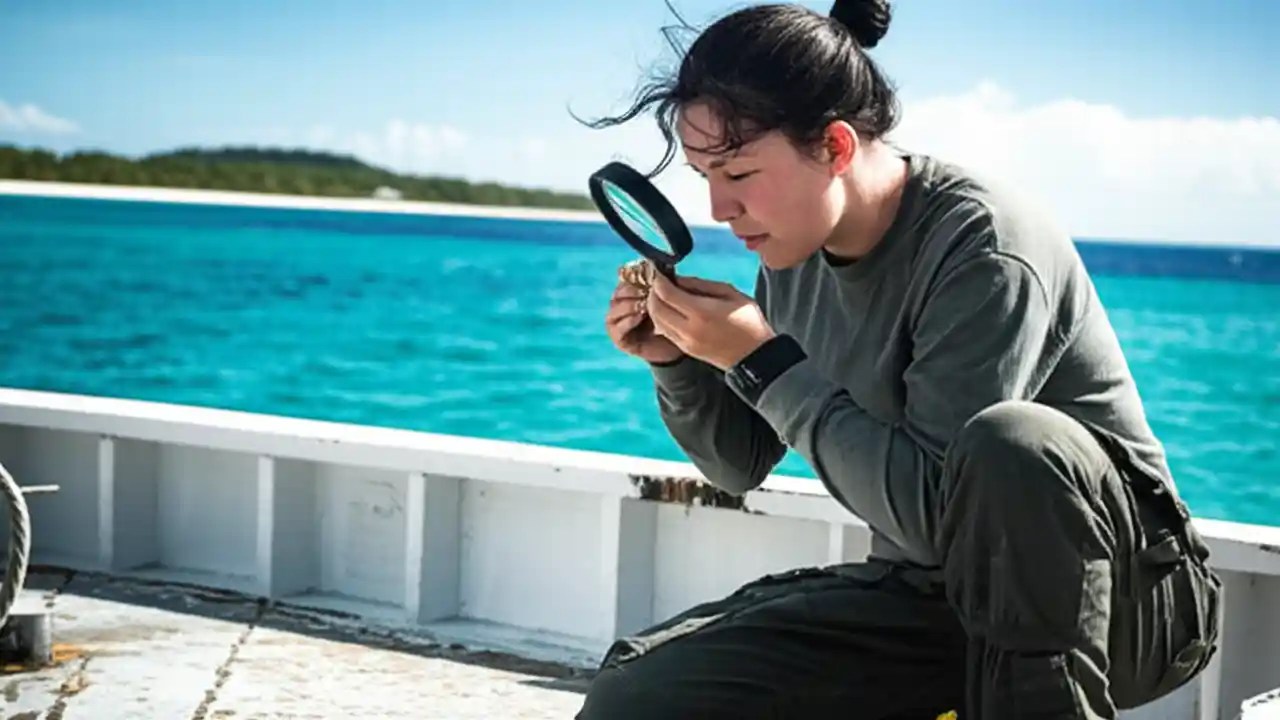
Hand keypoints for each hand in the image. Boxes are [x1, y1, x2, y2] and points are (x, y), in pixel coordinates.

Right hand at [605, 278, 684, 364]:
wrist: (673, 349)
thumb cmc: (672, 321)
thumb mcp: (668, 301)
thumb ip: (661, 285)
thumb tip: (658, 266)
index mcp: (631, 293)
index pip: (625, 279)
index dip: (634, 275)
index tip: (647, 274)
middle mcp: (620, 306)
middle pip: (619, 293)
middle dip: (632, 290)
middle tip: (646, 290)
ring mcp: (617, 323)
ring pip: (615, 308)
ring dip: (629, 304)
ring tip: (644, 304)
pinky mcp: (619, 339)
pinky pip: (618, 328)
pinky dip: (628, 321)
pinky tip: (639, 317)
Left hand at [647, 273, 775, 370]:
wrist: (755, 356)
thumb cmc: (748, 321)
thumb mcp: (730, 293)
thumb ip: (701, 285)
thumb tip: (678, 279)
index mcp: (702, 312)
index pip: (666, 294)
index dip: (658, 280)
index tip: (658, 271)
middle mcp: (689, 329)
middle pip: (656, 308)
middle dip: (653, 292)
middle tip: (658, 282)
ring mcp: (685, 342)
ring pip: (656, 321)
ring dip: (655, 306)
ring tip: (663, 294)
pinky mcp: (686, 350)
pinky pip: (664, 331)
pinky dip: (661, 318)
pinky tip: (670, 309)